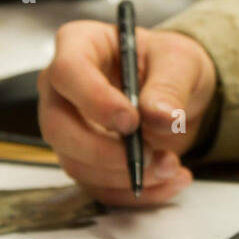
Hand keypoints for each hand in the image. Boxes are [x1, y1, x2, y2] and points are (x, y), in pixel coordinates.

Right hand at [38, 22, 219, 206]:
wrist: (177, 94)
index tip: (131, 121)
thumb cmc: (169, 65)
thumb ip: (171, 86)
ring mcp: (68, 128)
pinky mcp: (83, 160)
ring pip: (76, 163)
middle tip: (151, 155)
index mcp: (80, 45)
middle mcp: (63, 89)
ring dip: (125, 176)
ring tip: (171, 166)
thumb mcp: (180, 61)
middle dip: (105, 151)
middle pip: (58, 127)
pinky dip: (135, 193)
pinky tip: (169, 181)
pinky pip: (98, 187)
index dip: (95, 100)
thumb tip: (162, 117)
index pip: (68, 72)